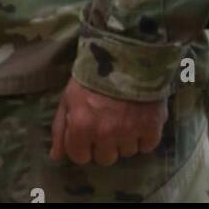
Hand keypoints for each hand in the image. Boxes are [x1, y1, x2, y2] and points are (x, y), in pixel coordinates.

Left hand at [50, 76, 167, 165]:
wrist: (129, 50)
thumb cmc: (94, 72)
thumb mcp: (70, 96)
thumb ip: (60, 128)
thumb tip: (56, 156)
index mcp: (82, 126)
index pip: (80, 157)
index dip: (83, 145)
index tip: (90, 132)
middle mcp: (105, 134)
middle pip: (105, 159)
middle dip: (105, 144)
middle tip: (109, 123)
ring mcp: (130, 131)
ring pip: (127, 152)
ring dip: (126, 139)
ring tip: (127, 116)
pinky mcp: (152, 126)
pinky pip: (148, 146)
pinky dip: (146, 136)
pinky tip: (142, 119)